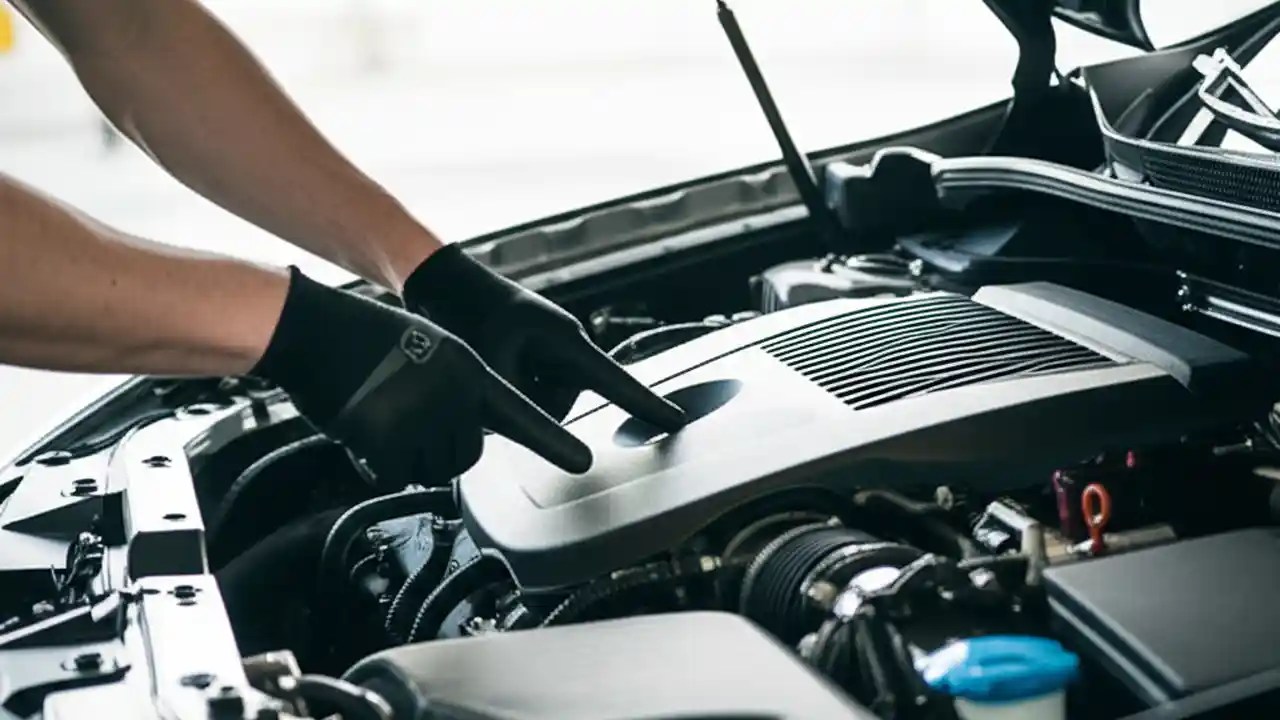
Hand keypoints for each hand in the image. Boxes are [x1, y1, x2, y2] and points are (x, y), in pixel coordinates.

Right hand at [250, 268, 590, 488]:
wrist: (313, 329)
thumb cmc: (362, 342)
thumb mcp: (425, 352)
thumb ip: (454, 391)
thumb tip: (459, 439)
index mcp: (467, 368)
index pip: (518, 412)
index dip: (551, 440)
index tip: (583, 462)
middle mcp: (453, 394)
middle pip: (466, 456)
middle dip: (441, 451)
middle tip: (406, 423)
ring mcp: (422, 418)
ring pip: (431, 470)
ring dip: (407, 457)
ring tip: (381, 417)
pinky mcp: (389, 442)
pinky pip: (394, 477)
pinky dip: (375, 465)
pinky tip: (360, 432)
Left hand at [402, 244, 685, 429]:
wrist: (442, 281)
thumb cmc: (467, 312)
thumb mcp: (490, 362)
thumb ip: (517, 403)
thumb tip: (529, 426)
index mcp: (565, 341)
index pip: (616, 382)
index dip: (647, 406)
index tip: (678, 421)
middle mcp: (564, 345)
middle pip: (563, 403)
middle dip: (530, 403)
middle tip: (494, 369)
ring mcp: (549, 349)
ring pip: (544, 400)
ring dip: (516, 394)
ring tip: (488, 362)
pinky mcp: (533, 352)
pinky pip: (531, 387)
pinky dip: (510, 384)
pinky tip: (490, 364)